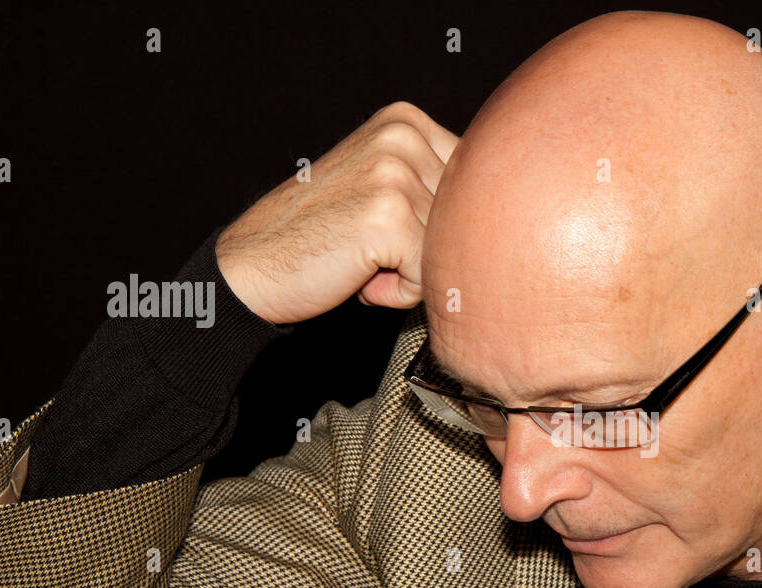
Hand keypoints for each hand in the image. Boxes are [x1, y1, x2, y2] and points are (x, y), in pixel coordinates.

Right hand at [215, 101, 458, 323]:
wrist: (250, 269)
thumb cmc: (320, 239)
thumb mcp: (382, 188)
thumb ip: (435, 185)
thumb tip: (511, 213)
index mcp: (406, 121)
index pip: (476, 186)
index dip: (438, 226)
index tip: (387, 228)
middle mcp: (404, 136)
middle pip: (466, 219)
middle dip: (424, 250)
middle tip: (368, 248)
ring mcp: (397, 174)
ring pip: (450, 249)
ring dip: (410, 272)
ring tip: (361, 260)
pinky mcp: (390, 217)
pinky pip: (429, 276)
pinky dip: (398, 292)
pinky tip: (357, 276)